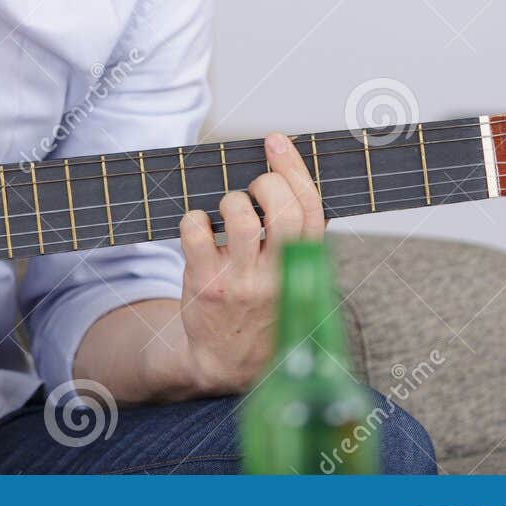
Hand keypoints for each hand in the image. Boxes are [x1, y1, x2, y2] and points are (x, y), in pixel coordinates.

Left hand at [173, 131, 325, 394]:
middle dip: (267, 181)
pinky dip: (193, 218)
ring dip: (230, 200)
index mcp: (304, 268)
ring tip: (228, 211)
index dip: (295, 169)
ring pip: (238, 217)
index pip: (311, 210)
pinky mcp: (205, 285)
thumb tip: (288, 175)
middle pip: (281, 211)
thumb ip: (297, 237)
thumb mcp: (293, 279)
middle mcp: (277, 275)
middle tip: (255, 184)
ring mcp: (240, 281)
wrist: (227, 363)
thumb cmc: (262, 308)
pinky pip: (196, 232)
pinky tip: (199, 227)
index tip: (278, 142)